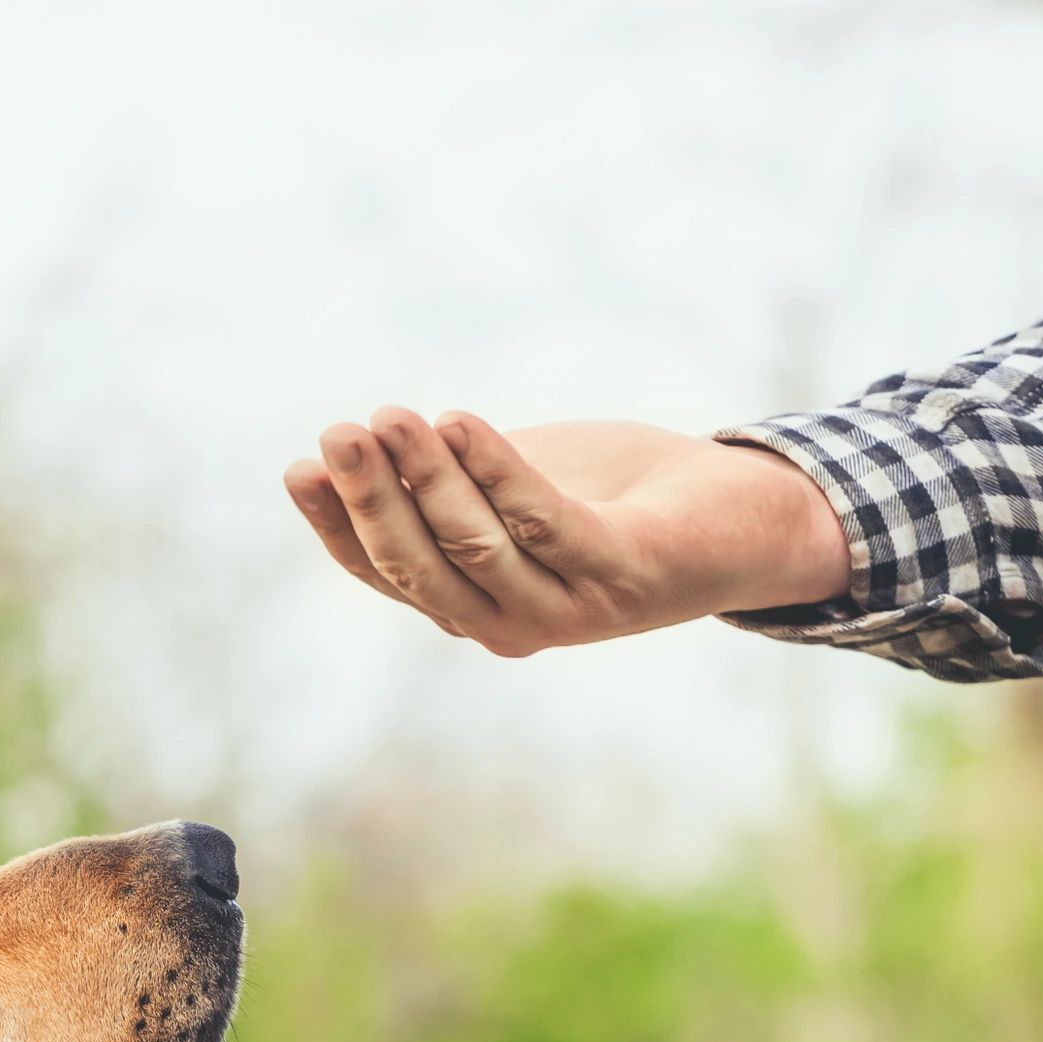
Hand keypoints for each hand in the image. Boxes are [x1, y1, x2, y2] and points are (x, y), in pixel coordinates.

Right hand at [284, 410, 851, 655]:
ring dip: (426, 479)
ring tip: (391, 417)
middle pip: (418, 567)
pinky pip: (543, 523)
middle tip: (337, 434)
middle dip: (371, 498)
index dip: (338, 525)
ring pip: (473, 546)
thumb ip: (445, 481)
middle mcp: (510, 624)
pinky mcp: (622, 574)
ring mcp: (568, 608)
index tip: (299, 469)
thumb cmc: (616, 495)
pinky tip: (458, 423)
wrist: (742, 517)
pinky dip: (496, 472)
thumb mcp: (514, 484)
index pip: (385, 572)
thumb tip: (349, 452)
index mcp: (473, 605)